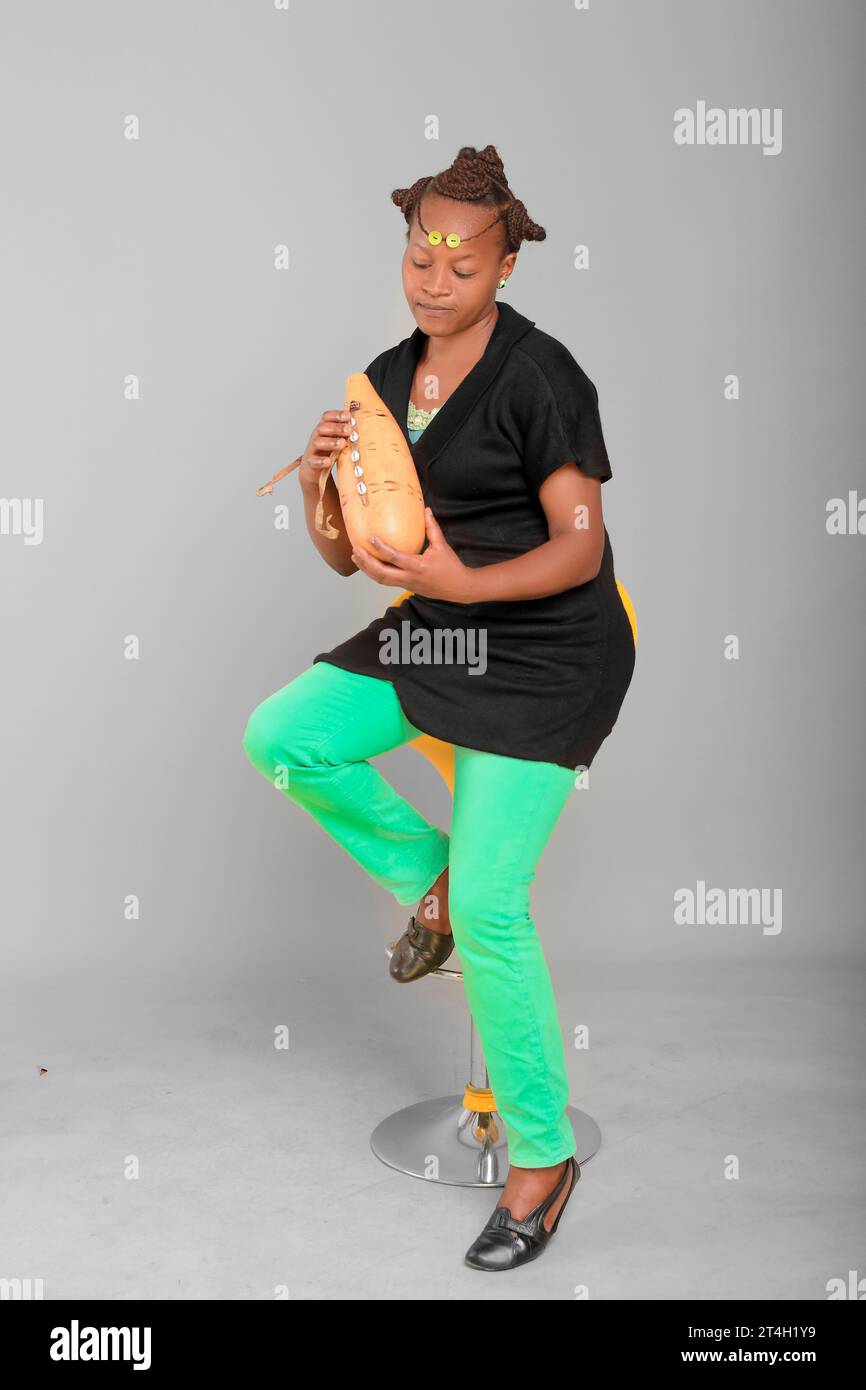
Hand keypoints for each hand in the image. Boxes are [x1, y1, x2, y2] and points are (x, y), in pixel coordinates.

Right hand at [297, 408, 354, 489]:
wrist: (314, 470)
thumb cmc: (330, 452)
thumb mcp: (338, 440)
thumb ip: (347, 433)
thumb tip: (367, 426)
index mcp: (324, 429)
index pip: (327, 417)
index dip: (337, 415)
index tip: (348, 416)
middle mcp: (317, 436)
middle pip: (323, 428)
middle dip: (336, 428)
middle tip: (349, 430)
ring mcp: (313, 449)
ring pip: (318, 443)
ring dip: (330, 442)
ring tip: (342, 443)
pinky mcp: (311, 463)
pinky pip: (314, 461)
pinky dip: (321, 461)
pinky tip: (328, 461)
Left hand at [351, 508, 478, 603]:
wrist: (458, 588)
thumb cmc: (450, 566)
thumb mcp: (442, 546)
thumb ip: (432, 528)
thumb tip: (426, 510)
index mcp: (418, 566)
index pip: (395, 557)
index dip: (381, 548)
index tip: (370, 538)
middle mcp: (409, 577)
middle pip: (381, 573)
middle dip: (366, 562)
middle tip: (356, 550)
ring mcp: (406, 584)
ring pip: (381, 580)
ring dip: (367, 569)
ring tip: (356, 557)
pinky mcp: (405, 586)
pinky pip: (386, 581)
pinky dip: (374, 573)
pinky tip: (368, 564)